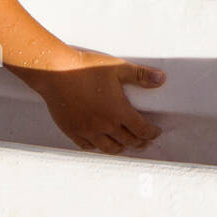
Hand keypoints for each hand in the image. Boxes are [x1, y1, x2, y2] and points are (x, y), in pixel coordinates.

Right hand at [19, 48, 164, 153]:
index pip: (141, 130)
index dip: (151, 133)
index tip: (155, 132)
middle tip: (144, 141)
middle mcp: (104, 125)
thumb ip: (140, 75)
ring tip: (125, 146)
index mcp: (118, 112)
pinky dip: (97, 147)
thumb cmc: (86, 68)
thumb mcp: (118, 68)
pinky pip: (88, 146)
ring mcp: (87, 131)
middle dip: (139, 142)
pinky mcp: (72, 131)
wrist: (56, 73)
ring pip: (108, 148)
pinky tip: (99, 144)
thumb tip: (161, 79)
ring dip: (120, 148)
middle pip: (127, 141)